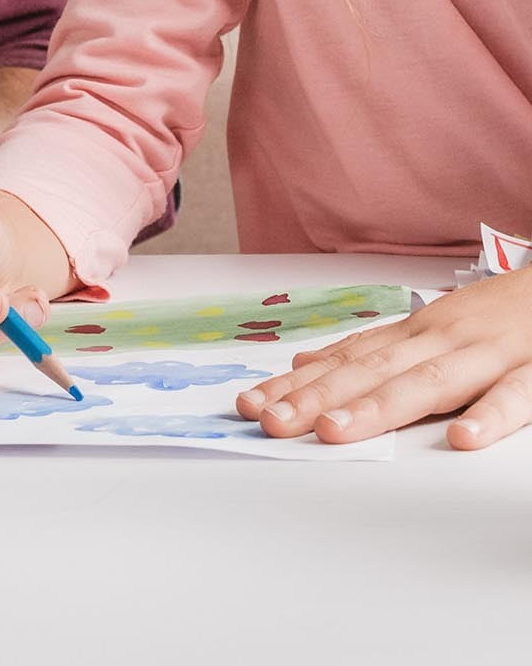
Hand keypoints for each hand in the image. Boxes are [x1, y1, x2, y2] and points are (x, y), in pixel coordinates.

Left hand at [237, 268, 531, 449]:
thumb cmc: (493, 316)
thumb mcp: (425, 329)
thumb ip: (371, 349)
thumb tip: (304, 363)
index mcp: (412, 336)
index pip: (343, 362)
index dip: (295, 384)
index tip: (250, 405)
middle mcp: (439, 342)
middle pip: (370, 374)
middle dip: (315, 399)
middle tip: (271, 423)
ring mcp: (485, 356)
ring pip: (427, 385)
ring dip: (378, 408)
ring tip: (333, 431)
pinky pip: (513, 397)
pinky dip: (488, 417)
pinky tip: (461, 439)